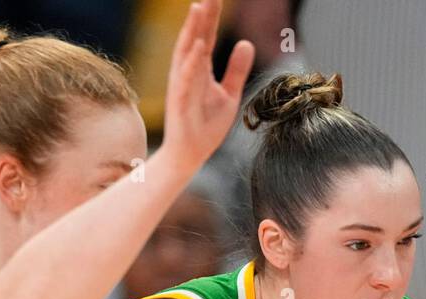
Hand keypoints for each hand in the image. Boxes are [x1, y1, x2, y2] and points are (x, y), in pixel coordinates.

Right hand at [160, 0, 254, 174]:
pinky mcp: (180, 102)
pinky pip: (186, 79)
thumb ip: (236, 69)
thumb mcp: (229, 95)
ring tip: (200, 7)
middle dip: (202, 15)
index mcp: (198, 69)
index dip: (212, 16)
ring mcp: (181, 86)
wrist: (189, 156)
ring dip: (193, 30)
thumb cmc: (205, 127)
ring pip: (187, 53)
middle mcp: (187, 73)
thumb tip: (246, 43)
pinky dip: (192, 61)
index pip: (206, 36)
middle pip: (195, 37)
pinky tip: (198, 45)